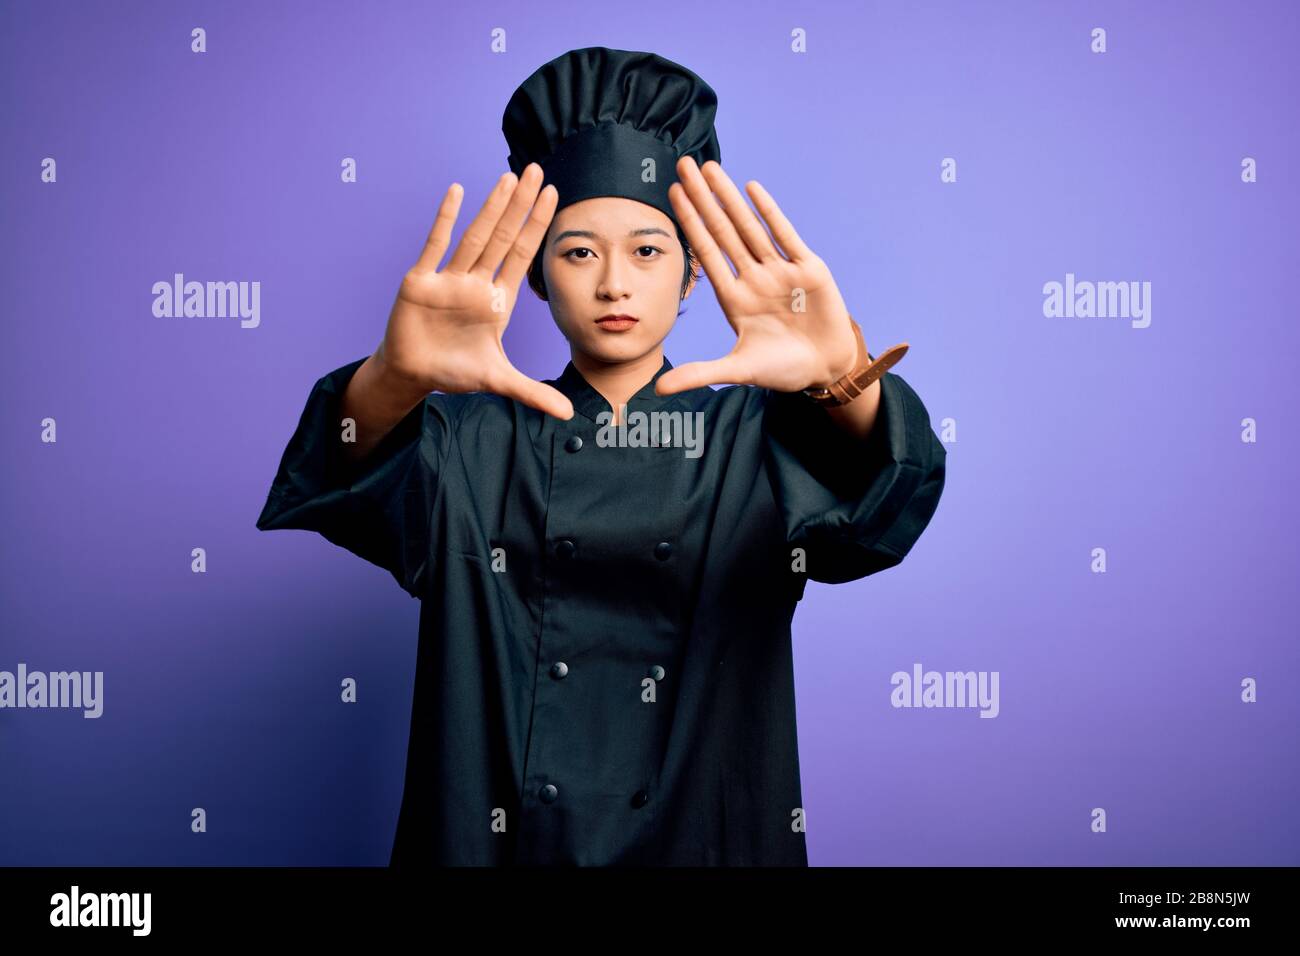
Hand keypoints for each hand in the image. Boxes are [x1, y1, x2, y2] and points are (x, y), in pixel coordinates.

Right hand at [375, 162, 573, 419]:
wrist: (412, 375)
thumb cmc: (454, 371)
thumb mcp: (499, 381)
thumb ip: (534, 394)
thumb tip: (570, 415)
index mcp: (497, 300)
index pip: (523, 255)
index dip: (538, 226)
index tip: (555, 196)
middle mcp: (476, 283)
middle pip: (504, 237)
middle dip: (521, 205)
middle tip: (537, 170)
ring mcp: (449, 279)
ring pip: (475, 237)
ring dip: (492, 208)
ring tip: (509, 178)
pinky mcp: (421, 283)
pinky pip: (435, 246)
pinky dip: (445, 220)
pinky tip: (458, 192)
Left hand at [654, 156, 859, 396]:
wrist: (827, 369)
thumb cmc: (783, 370)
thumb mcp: (738, 371)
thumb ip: (700, 374)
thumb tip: (658, 390)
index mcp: (734, 298)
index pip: (705, 252)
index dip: (688, 222)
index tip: (670, 195)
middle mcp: (753, 278)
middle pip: (722, 230)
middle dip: (702, 198)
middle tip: (681, 165)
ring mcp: (779, 271)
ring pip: (749, 226)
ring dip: (729, 198)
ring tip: (709, 169)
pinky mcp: (808, 268)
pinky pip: (785, 235)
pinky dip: (769, 212)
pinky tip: (751, 188)